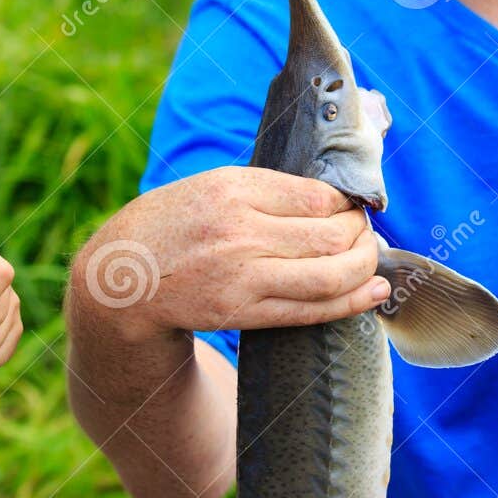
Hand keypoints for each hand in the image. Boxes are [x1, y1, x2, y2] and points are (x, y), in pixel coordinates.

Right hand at [72, 166, 389, 342]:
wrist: (123, 277)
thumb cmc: (174, 224)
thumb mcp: (212, 185)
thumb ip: (268, 189)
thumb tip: (334, 200)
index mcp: (233, 188)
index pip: (318, 196)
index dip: (348, 205)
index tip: (354, 209)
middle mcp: (240, 230)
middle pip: (332, 234)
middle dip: (363, 234)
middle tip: (367, 234)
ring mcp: (242, 276)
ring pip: (331, 274)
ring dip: (365, 267)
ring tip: (373, 261)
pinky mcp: (242, 313)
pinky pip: (311, 310)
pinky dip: (352, 302)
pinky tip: (374, 292)